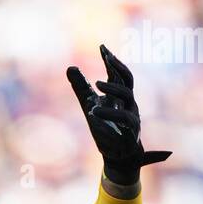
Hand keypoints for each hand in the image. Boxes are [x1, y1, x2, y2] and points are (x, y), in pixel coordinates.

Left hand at [66, 44, 170, 185]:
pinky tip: (93, 112)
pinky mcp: (131, 131)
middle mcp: (129, 103)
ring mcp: (132, 116)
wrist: (118, 155)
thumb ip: (82, 88)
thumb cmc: (106, 129)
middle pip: (128, 79)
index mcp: (120, 96)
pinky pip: (124, 120)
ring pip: (128, 96)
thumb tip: (70, 67)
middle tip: (106, 58)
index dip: (112, 60)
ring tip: (96, 84)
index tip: (102, 47)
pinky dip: (109, 114)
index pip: (119, 73)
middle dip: (118, 66)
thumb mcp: (90, 105)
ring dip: (113, 88)